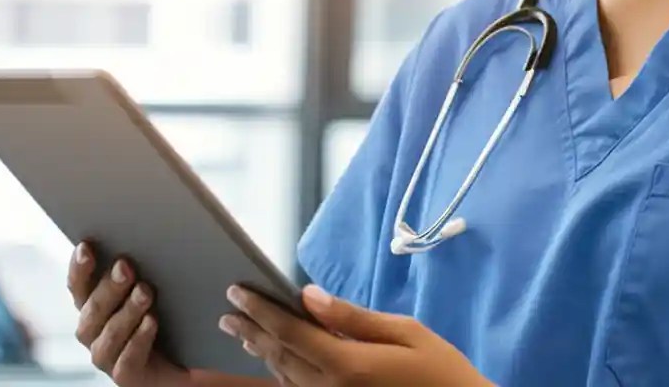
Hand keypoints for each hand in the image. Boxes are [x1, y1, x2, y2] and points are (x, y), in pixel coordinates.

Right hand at [67, 241, 189, 386]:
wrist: (185, 360)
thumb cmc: (167, 318)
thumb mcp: (156, 288)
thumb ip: (144, 267)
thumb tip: (154, 233)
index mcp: (94, 305)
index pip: (78, 285)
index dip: (79, 267)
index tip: (87, 246)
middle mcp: (93, 331)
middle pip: (92, 308)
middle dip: (109, 286)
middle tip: (126, 266)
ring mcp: (107, 355)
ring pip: (108, 334)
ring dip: (126, 311)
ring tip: (145, 291)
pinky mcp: (126, 376)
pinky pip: (127, 359)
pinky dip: (138, 339)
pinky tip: (152, 322)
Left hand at [219, 285, 490, 386]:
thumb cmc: (440, 371)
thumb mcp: (405, 332)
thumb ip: (352, 316)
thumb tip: (308, 295)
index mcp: (346, 365)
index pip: (290, 332)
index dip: (260, 310)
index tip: (237, 291)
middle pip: (279, 356)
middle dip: (251, 331)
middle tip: (227, 312)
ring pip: (284, 377)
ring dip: (260, 352)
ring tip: (242, 332)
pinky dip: (280, 372)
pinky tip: (275, 361)